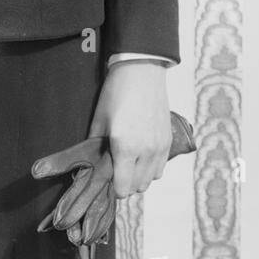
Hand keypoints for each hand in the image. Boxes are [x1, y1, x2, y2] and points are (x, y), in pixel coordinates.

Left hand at [31, 61, 170, 258]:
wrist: (142, 71)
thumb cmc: (116, 92)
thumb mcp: (99, 119)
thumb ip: (95, 145)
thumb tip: (90, 163)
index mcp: (124, 147)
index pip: (122, 187)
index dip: (113, 188)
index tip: (107, 180)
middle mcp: (145, 150)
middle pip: (137, 187)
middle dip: (125, 183)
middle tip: (115, 169)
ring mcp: (159, 147)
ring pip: (150, 180)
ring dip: (139, 177)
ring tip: (129, 162)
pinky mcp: (168, 141)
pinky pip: (161, 168)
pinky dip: (151, 168)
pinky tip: (142, 154)